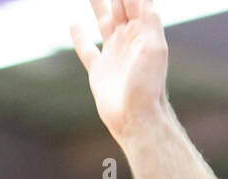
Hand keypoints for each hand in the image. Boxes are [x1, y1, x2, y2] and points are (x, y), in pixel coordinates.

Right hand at [72, 0, 169, 141]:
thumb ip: (149, 19)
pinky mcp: (99, 71)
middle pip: (119, 2)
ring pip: (103, 19)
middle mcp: (129, 38)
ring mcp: (114, 53)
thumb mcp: (154, 48)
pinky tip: (72, 24)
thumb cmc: (148, 85)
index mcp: (144, 29)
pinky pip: (87, 49)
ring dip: (96, 2)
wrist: (137, 119)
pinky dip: (79, 37)